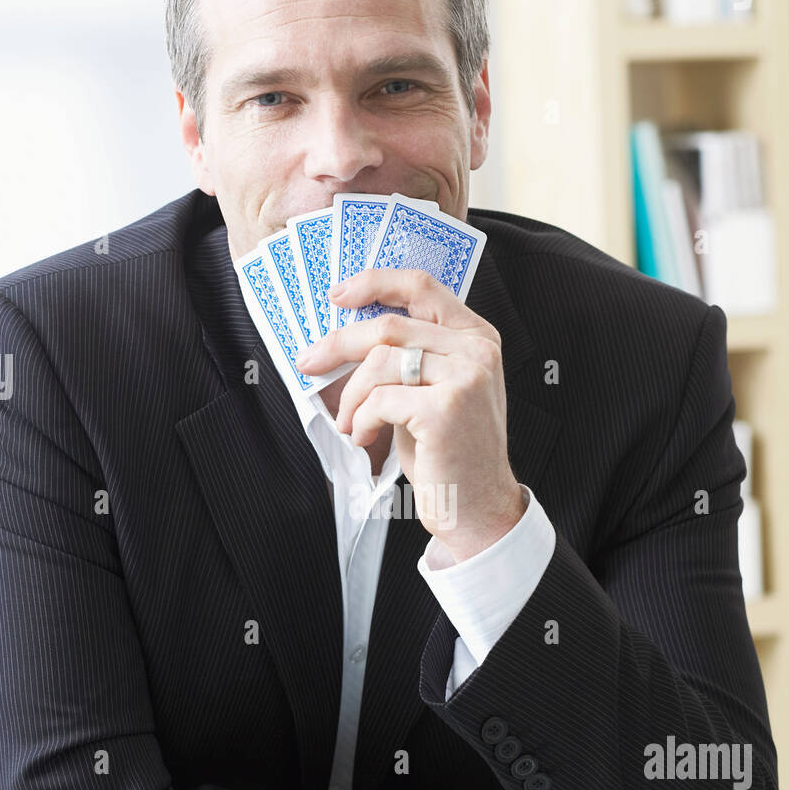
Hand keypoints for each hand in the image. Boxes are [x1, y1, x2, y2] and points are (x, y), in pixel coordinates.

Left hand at [294, 269, 525, 560]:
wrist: (478, 507)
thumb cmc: (450, 453)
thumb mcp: (436, 391)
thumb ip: (411, 356)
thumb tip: (348, 338)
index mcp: (477, 336)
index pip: (422, 286)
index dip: (375, 283)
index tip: (338, 295)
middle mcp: (477, 350)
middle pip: (389, 326)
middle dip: (338, 345)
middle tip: (309, 362)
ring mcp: (465, 376)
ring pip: (380, 363)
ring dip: (351, 396)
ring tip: (351, 422)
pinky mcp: (446, 408)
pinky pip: (380, 399)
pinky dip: (363, 420)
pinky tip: (367, 438)